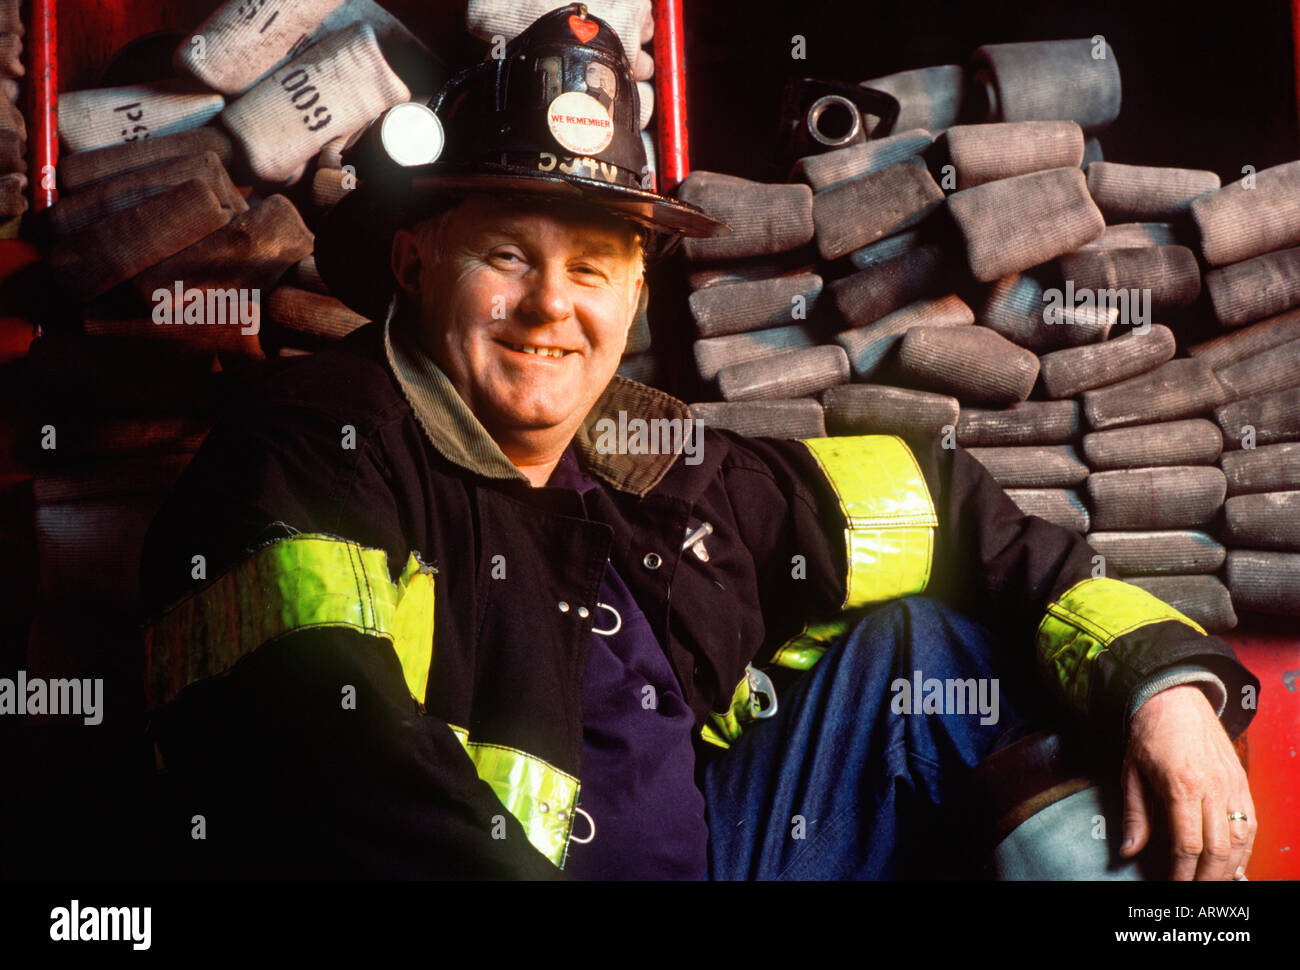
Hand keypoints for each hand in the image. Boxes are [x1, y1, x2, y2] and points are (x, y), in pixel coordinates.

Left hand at [1120, 683, 1255, 879]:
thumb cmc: (1149, 732)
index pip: (1188, 844)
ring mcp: (1232, 784)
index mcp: (1182, 785)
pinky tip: (1235, 862)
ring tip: (1215, 883)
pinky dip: (1245, 847)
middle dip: (1207, 877)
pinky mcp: (1241, 781)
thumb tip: (1129, 850)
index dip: (1181, 872)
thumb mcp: (1131, 773)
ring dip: (1229, 867)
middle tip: (1194, 892)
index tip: (1173, 886)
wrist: (1175, 697)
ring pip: (1240, 839)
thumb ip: (1134, 815)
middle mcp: (1213, 787)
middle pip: (1218, 848)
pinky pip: (1250, 822)